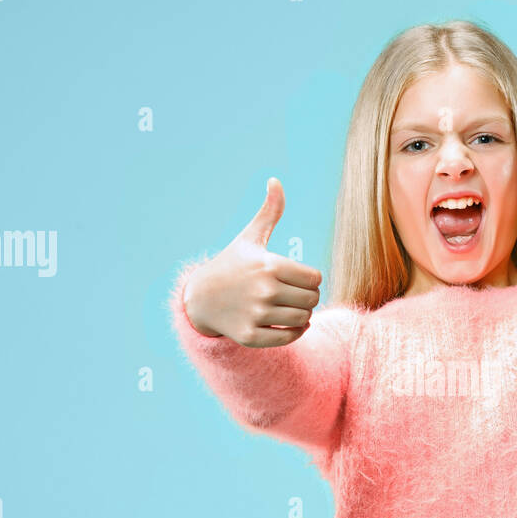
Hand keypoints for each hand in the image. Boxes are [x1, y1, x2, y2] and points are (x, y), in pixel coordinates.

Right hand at [184, 177, 322, 346]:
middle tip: (295, 295)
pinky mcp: (250, 336)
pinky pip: (289, 337)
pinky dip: (296, 332)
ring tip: (292, 309)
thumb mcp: (249, 238)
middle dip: (309, 298)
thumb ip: (269, 212)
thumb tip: (275, 180)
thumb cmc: (232, 265)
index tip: (298, 279)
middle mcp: (264, 290)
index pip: (315, 278)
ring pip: (304, 319)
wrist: (201, 298)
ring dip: (304, 315)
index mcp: (269, 265)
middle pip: (312, 299)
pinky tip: (291, 324)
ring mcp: (256, 315)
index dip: (311, 279)